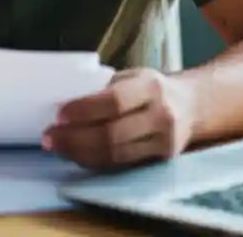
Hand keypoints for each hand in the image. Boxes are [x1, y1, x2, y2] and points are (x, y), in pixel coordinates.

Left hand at [43, 69, 196, 170]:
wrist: (193, 106)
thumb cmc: (152, 89)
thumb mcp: (133, 77)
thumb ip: (105, 89)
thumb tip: (65, 103)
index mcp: (151, 87)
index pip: (115, 102)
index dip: (84, 110)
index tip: (59, 114)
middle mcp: (161, 116)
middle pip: (112, 135)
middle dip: (74, 138)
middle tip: (49, 136)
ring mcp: (163, 142)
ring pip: (114, 155)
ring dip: (79, 153)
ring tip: (57, 146)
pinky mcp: (159, 161)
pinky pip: (120, 164)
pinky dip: (94, 161)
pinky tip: (76, 154)